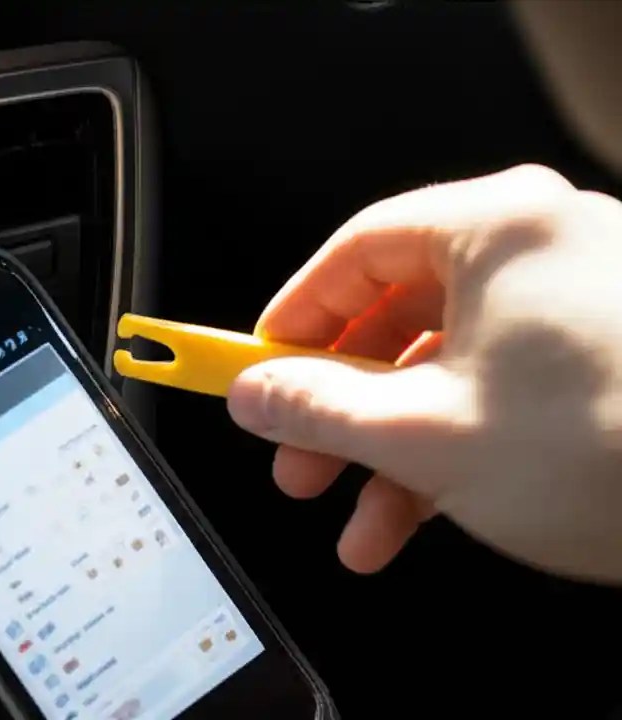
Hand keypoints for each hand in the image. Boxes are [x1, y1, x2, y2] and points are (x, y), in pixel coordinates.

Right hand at [225, 164, 621, 583]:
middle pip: (398, 318)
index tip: (253, 365)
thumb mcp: (422, 434)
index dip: (291, 318)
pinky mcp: (613, 360)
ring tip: (359, 522)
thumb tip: (255, 394)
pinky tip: (419, 519)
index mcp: (497, 228)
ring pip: (450, 368)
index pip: (354, 252)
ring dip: (392, 450)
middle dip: (339, 407)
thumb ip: (317, 407)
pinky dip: (454, 452)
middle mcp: (545, 248)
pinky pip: (504, 392)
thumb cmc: (612, 445)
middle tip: (297, 458)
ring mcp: (586, 303)